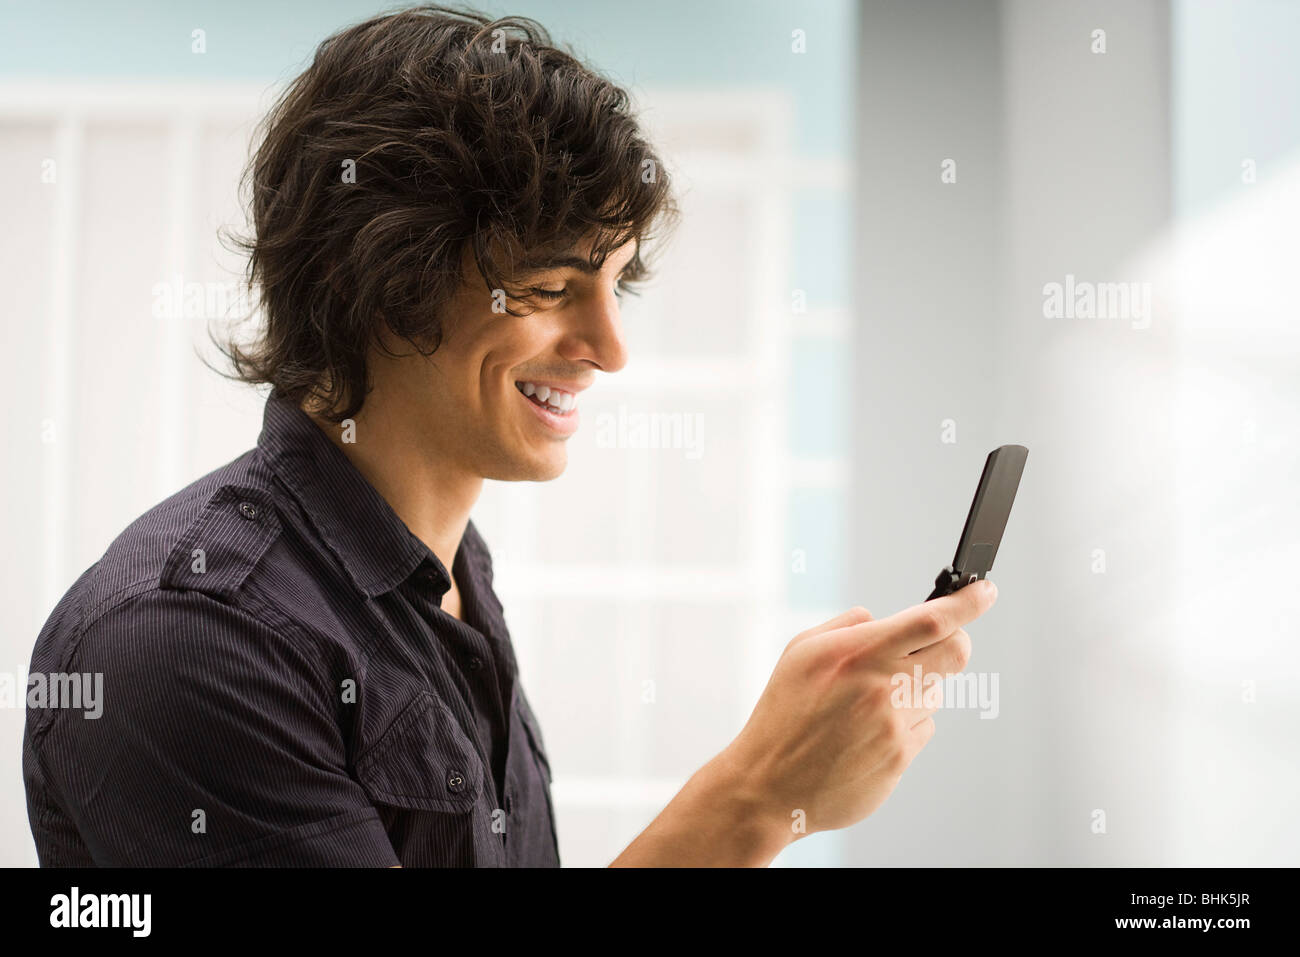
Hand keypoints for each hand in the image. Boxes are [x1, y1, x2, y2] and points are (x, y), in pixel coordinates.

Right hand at [722, 580, 996, 845]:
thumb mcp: (800, 652)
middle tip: (938, 642)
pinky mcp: (900, 758)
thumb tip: (882, 618)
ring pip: (938, 692)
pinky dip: (905, 723)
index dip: (968, 602)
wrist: (770, 784)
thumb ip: (846, 627)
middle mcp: (882, 686)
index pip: (931, 619)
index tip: (986, 591)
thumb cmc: (783, 713)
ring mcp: (895, 725)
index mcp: (856, 652)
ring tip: (871, 704)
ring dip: (918, 688)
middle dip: (956, 640)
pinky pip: (923, 728)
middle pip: (956, 652)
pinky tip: (868, 733)